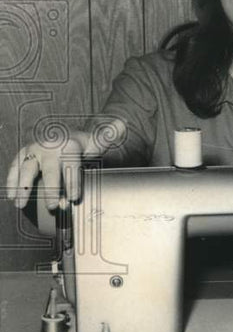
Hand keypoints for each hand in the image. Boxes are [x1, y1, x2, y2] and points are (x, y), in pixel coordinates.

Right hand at [6, 121, 124, 210]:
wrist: (64, 137)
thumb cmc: (81, 146)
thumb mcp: (97, 141)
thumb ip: (108, 136)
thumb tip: (122, 124)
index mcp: (70, 145)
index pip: (72, 165)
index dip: (72, 182)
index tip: (73, 198)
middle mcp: (50, 146)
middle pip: (50, 170)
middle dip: (50, 189)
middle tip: (53, 206)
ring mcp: (34, 150)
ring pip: (28, 169)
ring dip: (23, 187)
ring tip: (21, 204)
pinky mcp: (23, 155)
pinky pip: (15, 168)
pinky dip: (12, 182)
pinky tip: (11, 197)